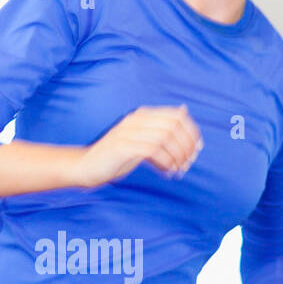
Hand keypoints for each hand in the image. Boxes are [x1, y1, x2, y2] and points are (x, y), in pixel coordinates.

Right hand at [77, 104, 203, 188]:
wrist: (85, 167)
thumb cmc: (116, 157)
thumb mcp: (140, 140)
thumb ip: (160, 128)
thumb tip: (184, 111)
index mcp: (142, 116)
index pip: (177, 115)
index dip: (191, 132)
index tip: (196, 149)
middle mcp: (136, 120)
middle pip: (174, 126)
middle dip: (187, 146)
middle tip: (189, 163)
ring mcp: (128, 132)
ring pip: (165, 138)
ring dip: (177, 156)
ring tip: (178, 169)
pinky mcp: (123, 146)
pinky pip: (153, 150)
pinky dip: (166, 162)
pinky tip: (167, 173)